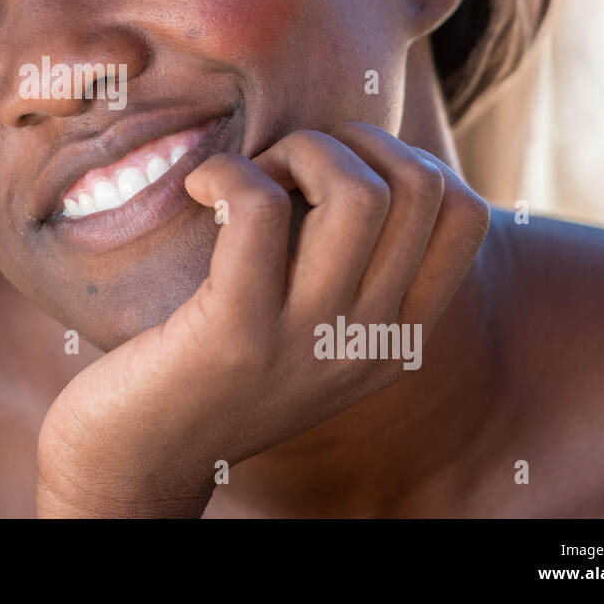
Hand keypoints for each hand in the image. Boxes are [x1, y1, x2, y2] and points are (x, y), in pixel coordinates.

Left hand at [35, 122, 490, 516]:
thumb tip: (352, 155)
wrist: (137, 459)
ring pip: (358, 193)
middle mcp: (368, 343)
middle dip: (347, 143)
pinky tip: (198, 190)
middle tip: (280, 170)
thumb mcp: (307, 329)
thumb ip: (346, 267)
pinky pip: (259, 208)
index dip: (403, 160)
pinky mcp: (236, 333)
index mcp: (396, 338)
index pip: (465, 216)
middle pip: (418, 189)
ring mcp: (309, 341)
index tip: (333, 173)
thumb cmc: (210, 369)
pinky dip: (227, 172)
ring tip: (245, 180)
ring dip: (296, 152)